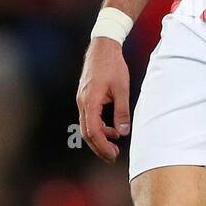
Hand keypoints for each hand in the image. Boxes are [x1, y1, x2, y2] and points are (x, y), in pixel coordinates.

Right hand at [76, 37, 131, 161]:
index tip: (113, 155)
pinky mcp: (85, 97)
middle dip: (99, 147)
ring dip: (99, 138)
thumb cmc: (113, 66)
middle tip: (113, 157)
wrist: (103, 47)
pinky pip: (89, 118)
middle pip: (87, 133)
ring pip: (87, 126)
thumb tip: (123, 133)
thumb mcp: (122, 89)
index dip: (102, 146)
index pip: (93, 131)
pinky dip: (98, 127)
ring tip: (114, 146)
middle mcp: (82, 102)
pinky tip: (111, 129)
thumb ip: (122, 111)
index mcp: (90, 101)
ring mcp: (82, 100)